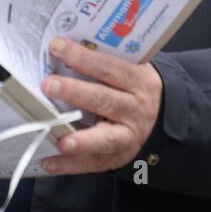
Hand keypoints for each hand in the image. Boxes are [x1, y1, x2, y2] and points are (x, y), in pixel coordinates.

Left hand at [40, 35, 162, 175]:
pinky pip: (94, 162)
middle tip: (49, 85)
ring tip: (60, 140)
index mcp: (138, 81)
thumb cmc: (134, 86)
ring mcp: (129, 136)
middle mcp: (135, 109)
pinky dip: (70, 165)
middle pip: (104, 100)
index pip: (109, 66)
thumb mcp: (131, 68)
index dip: (82, 57)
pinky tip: (49, 162)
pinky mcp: (118, 157)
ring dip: (80, 140)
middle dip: (75, 92)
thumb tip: (63, 46)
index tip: (57, 47)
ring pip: (104, 138)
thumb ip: (105, 59)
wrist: (161, 114)